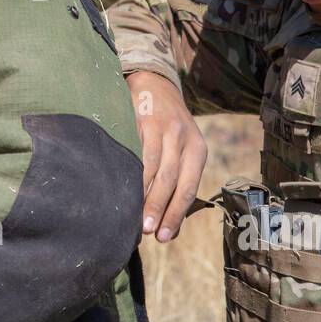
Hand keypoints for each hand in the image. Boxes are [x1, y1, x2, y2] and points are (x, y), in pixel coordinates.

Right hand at [126, 71, 207, 241]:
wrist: (155, 85)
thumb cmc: (168, 128)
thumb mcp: (182, 150)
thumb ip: (178, 183)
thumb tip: (170, 229)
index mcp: (198, 149)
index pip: (189, 188)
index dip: (176, 214)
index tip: (164, 236)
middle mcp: (183, 138)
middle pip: (172, 181)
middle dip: (158, 209)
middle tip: (147, 231)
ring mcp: (162, 128)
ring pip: (153, 169)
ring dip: (143, 196)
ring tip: (133, 217)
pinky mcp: (142, 120)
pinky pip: (136, 152)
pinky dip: (130, 174)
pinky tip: (122, 189)